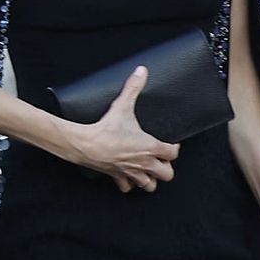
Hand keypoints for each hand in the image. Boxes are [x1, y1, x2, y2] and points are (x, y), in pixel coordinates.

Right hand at [69, 67, 179, 193]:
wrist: (85, 144)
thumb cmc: (106, 129)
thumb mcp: (122, 105)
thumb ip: (133, 88)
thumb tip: (141, 72)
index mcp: (150, 147)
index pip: (173, 154)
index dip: (174, 149)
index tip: (171, 144)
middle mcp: (144, 163)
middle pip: (167, 174)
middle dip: (166, 168)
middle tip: (161, 159)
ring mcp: (131, 173)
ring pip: (150, 185)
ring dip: (151, 179)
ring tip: (148, 171)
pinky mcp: (118, 177)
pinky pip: (128, 187)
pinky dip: (130, 184)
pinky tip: (128, 176)